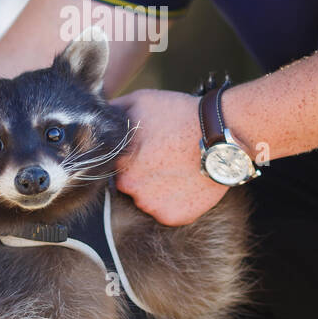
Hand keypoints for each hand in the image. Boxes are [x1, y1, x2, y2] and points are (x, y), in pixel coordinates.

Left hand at [111, 87, 228, 224]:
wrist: (221, 135)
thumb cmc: (180, 114)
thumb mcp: (141, 100)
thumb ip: (113, 112)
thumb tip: (96, 118)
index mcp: (118, 161)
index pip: (112, 166)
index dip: (128, 158)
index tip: (144, 150)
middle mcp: (129, 187)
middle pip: (129, 185)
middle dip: (141, 175)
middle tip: (162, 159)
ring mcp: (151, 205)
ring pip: (148, 200)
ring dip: (157, 190)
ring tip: (177, 170)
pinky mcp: (173, 217)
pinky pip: (168, 212)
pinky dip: (176, 202)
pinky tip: (186, 183)